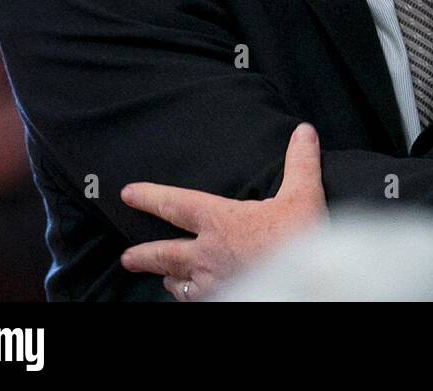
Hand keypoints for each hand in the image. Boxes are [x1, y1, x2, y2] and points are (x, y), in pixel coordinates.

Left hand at [119, 122, 326, 300]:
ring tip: (163, 278)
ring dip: (169, 277)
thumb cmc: (300, 241)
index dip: (150, 197)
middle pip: (165, 253)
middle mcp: (208, 254)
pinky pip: (196, 301)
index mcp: (220, 221)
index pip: (176, 204)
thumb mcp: (304, 195)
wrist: (305, 284)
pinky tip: (194, 296)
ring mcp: (212, 283)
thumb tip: (303, 132)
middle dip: (143, 254)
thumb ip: (300, 162)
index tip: (129, 194)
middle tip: (127, 257)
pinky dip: (190, 297)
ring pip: (179, 282)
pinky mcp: (223, 300)